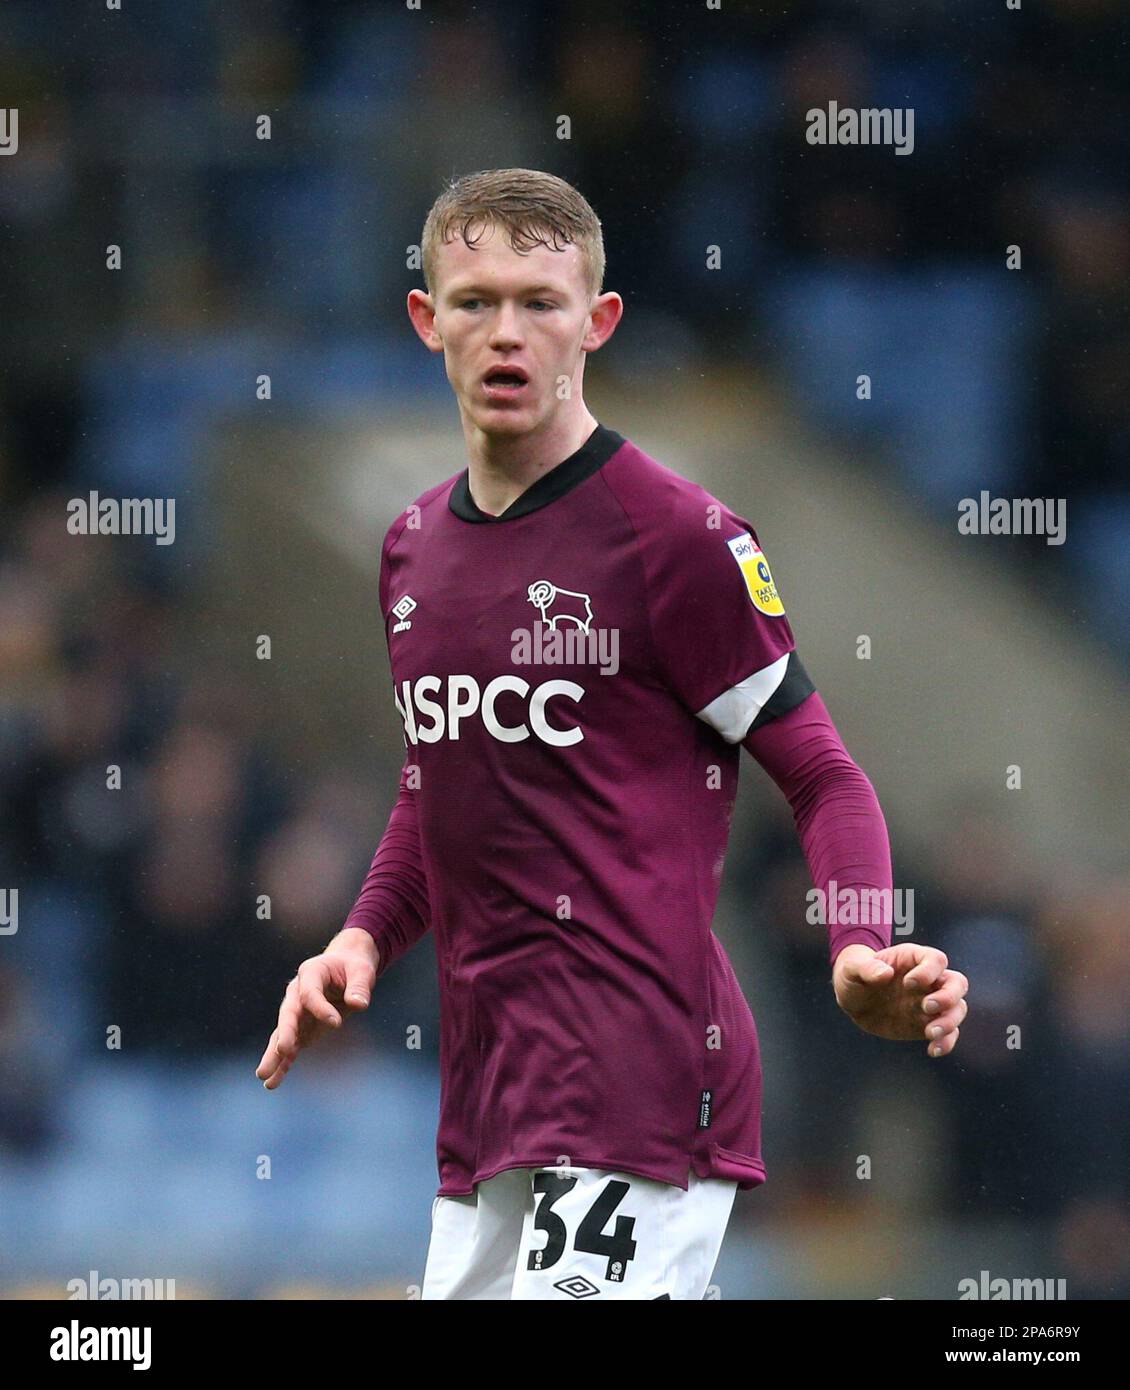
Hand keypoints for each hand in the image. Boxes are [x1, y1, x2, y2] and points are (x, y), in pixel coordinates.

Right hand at [255, 929, 378, 1088]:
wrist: (344, 967)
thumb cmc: (353, 967)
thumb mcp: (362, 970)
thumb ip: (360, 986)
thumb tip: (360, 1004)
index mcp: (311, 973)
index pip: (310, 993)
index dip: (321, 1008)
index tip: (337, 1024)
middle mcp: (297, 994)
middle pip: (288, 1014)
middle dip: (286, 1033)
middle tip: (283, 1050)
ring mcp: (297, 1013)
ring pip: (282, 1035)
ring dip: (275, 1055)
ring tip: (264, 1076)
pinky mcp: (301, 1029)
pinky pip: (291, 1048)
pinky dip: (283, 1065)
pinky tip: (273, 1082)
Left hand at [832, 943, 967, 1056]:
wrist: (853, 999)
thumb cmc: (854, 975)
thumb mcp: (852, 969)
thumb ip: (867, 968)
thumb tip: (885, 974)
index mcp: (912, 959)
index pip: (936, 959)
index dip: (928, 971)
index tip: (908, 983)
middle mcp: (928, 980)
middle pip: (957, 983)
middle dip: (948, 997)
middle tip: (926, 1006)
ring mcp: (930, 1002)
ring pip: (958, 1008)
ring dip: (950, 1021)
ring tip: (930, 1032)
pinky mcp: (927, 1024)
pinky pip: (948, 1033)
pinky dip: (946, 1042)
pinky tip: (933, 1050)